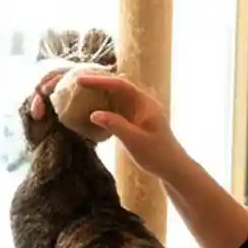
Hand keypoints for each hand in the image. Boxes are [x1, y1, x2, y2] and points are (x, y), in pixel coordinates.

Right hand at [34, 72, 187, 179]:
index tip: (80, 80)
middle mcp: (142, 102)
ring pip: (115, 95)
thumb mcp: (135, 141)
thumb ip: (116, 125)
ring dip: (98, 92)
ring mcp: (138, 110)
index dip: (100, 81)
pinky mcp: (133, 119)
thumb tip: (94, 113)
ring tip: (78, 91)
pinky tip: (89, 108)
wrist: (172, 167)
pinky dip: (102, 104)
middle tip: (75, 82)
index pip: (120, 85)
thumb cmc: (157, 154)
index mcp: (145, 102)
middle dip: (97, 82)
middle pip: (117, 86)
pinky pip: (115, 106)